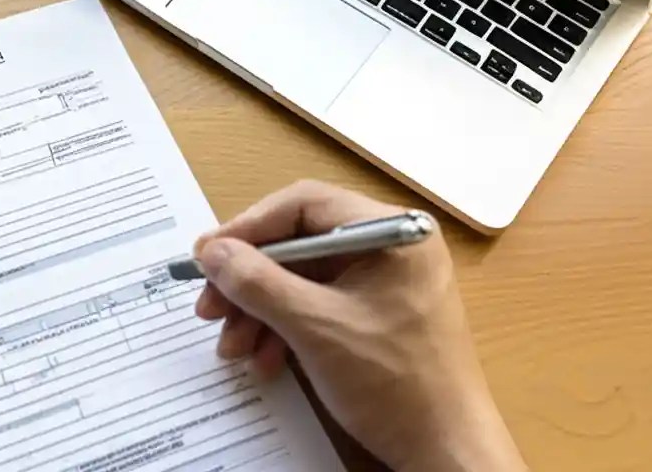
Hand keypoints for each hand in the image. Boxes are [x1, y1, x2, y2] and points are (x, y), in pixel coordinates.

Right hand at [194, 181, 525, 471]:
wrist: (444, 450)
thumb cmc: (395, 383)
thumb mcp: (315, 327)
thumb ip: (258, 282)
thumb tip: (211, 251)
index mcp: (389, 231)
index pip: (303, 205)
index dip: (248, 227)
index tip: (206, 255)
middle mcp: (387, 246)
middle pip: (297, 243)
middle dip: (248, 280)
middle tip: (210, 307)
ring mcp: (382, 281)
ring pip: (300, 278)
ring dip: (258, 311)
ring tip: (233, 346)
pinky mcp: (374, 313)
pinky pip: (316, 305)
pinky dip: (283, 329)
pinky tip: (265, 360)